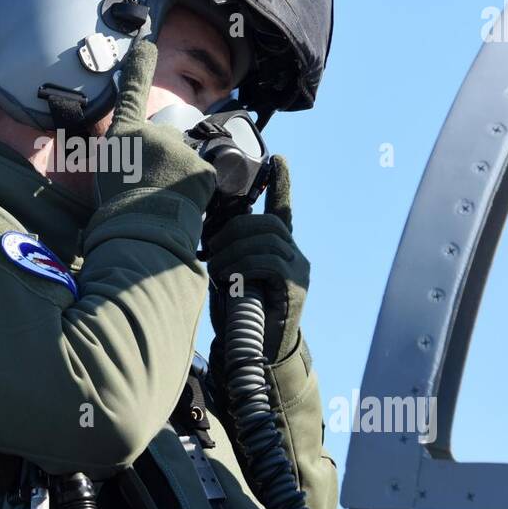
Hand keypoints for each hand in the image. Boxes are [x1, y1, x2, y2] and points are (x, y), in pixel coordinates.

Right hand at [93, 39, 215, 215]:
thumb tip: (133, 156)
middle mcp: (152, 134)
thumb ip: (123, 155)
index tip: (145, 42)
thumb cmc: (115, 210)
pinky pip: (204, 177)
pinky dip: (197, 192)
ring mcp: (179, 148)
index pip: (131, 92)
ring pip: (188, 161)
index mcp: (123, 135)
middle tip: (152, 189)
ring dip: (181, 178)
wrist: (137, 231)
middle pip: (168, 141)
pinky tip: (181, 204)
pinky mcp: (202, 166)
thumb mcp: (106, 173)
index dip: (139, 66)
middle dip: (167, 161)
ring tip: (164, 200)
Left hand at [205, 155, 307, 365]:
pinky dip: (243, 264)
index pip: (282, 209)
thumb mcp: (232, 273)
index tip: (278, 158)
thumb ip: (230, 250)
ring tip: (216, 267)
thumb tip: (209, 229)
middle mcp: (294, 254)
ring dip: (233, 249)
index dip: (282, 183)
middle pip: (266, 222)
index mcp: (279, 247)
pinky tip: (229, 276)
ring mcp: (298, 270)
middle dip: (234, 229)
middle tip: (212, 248)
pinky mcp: (295, 288)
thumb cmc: (241, 311)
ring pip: (266, 239)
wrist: (257, 351)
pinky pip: (268, 261)